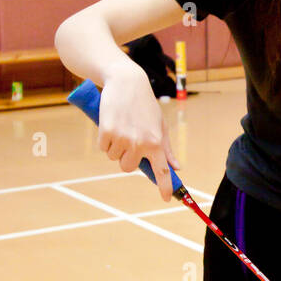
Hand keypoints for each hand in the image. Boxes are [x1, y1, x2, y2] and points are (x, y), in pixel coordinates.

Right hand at [97, 62, 180, 200]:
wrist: (126, 82)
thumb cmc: (145, 105)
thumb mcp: (160, 125)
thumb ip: (166, 148)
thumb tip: (177, 167)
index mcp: (156, 142)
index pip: (162, 170)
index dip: (165, 186)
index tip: (167, 199)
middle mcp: (140, 143)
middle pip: (128, 168)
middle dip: (126, 159)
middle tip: (128, 140)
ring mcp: (123, 138)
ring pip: (114, 158)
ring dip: (115, 147)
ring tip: (121, 127)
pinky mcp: (107, 132)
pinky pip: (104, 148)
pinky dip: (105, 139)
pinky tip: (111, 123)